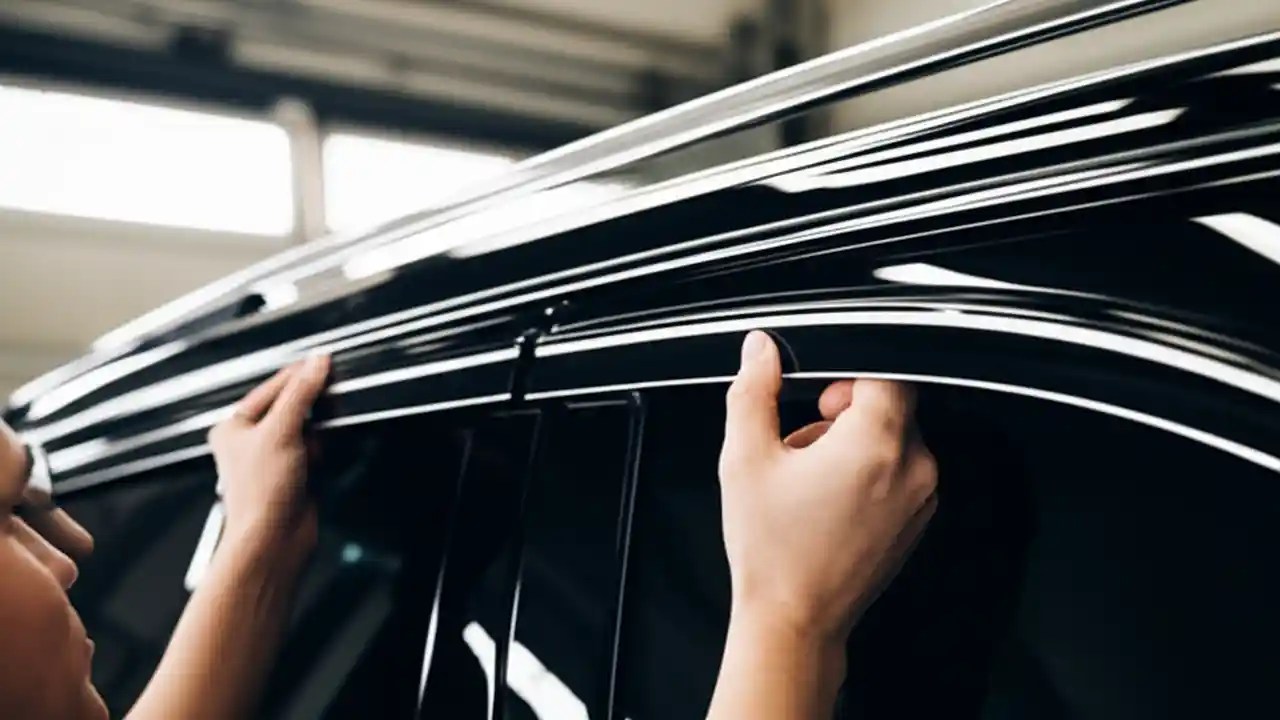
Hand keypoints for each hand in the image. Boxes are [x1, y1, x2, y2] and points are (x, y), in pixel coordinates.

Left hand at [207, 355, 329, 555]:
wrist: (273, 540)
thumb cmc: (259, 495)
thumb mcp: (282, 431)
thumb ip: (301, 394)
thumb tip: (317, 364)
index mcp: (234, 427)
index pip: (272, 388)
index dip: (299, 375)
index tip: (323, 362)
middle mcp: (251, 442)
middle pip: (290, 407)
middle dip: (311, 405)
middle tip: (329, 393)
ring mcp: (273, 459)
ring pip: (305, 428)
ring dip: (317, 431)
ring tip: (318, 437)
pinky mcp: (294, 475)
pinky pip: (314, 450)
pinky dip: (321, 450)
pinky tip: (320, 457)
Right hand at [718, 331, 936, 643]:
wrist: (794, 620)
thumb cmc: (771, 550)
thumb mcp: (745, 459)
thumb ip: (752, 392)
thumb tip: (760, 350)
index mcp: (876, 445)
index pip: (887, 372)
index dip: (849, 375)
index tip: (819, 398)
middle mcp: (913, 468)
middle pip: (892, 404)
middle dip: (846, 411)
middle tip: (805, 442)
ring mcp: (921, 498)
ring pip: (896, 438)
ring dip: (856, 442)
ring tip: (811, 477)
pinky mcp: (918, 520)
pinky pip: (901, 471)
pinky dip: (869, 472)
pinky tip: (829, 499)